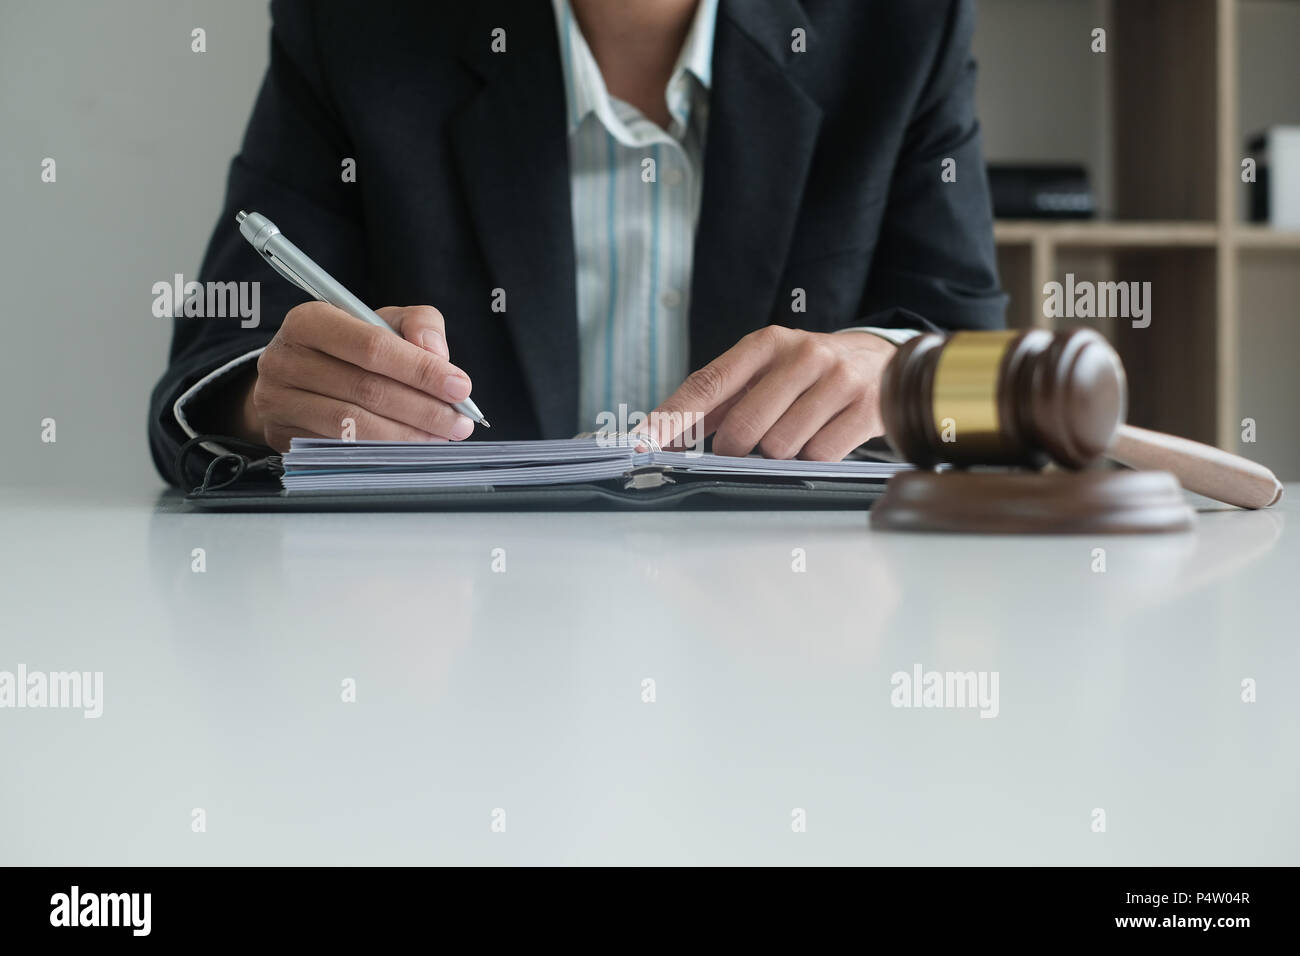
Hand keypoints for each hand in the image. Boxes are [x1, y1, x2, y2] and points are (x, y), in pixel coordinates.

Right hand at [238, 303, 476, 451]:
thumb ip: (417, 324)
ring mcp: (278, 402)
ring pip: (353, 424)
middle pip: (367, 389)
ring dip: (406, 435)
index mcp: (310, 320)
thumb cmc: (348, 348)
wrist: (295, 379)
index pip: (373, 347)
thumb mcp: (382, 322)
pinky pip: (339, 449)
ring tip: (441, 437)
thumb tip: (437, 353)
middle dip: (423, 408)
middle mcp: (285, 360)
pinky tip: (409, 449)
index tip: (460, 387)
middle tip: (459, 422)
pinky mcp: (282, 437)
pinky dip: (381, 451)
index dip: (420, 369)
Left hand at [644, 326, 896, 460]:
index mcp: (766, 343)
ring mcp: (837, 379)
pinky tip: (823, 438)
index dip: (671, 417)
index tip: (642, 442)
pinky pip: (818, 456)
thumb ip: (718, 400)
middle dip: (735, 449)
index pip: (707, 383)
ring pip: (779, 447)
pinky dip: (813, 459)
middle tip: (746, 446)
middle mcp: (802, 354)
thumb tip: (665, 435)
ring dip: (779, 455)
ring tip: (796, 434)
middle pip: (742, 428)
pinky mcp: (865, 407)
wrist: (885, 363)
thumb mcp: (767, 372)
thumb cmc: (811, 374)